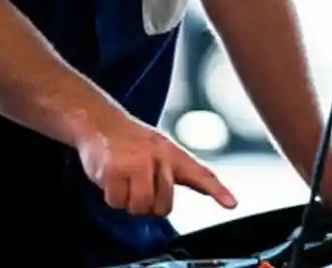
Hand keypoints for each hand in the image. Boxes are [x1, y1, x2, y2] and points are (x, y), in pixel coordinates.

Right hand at [77, 117, 237, 216]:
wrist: (100, 123)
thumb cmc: (132, 142)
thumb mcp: (161, 150)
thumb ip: (181, 173)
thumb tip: (208, 193)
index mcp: (172, 154)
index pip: (200, 174)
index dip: (217, 190)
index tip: (231, 203)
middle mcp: (158, 158)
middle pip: (163, 206)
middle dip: (148, 204)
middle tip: (137, 187)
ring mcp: (136, 164)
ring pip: (140, 207)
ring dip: (128, 202)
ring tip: (124, 181)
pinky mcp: (114, 171)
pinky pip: (117, 202)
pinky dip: (111, 197)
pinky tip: (110, 178)